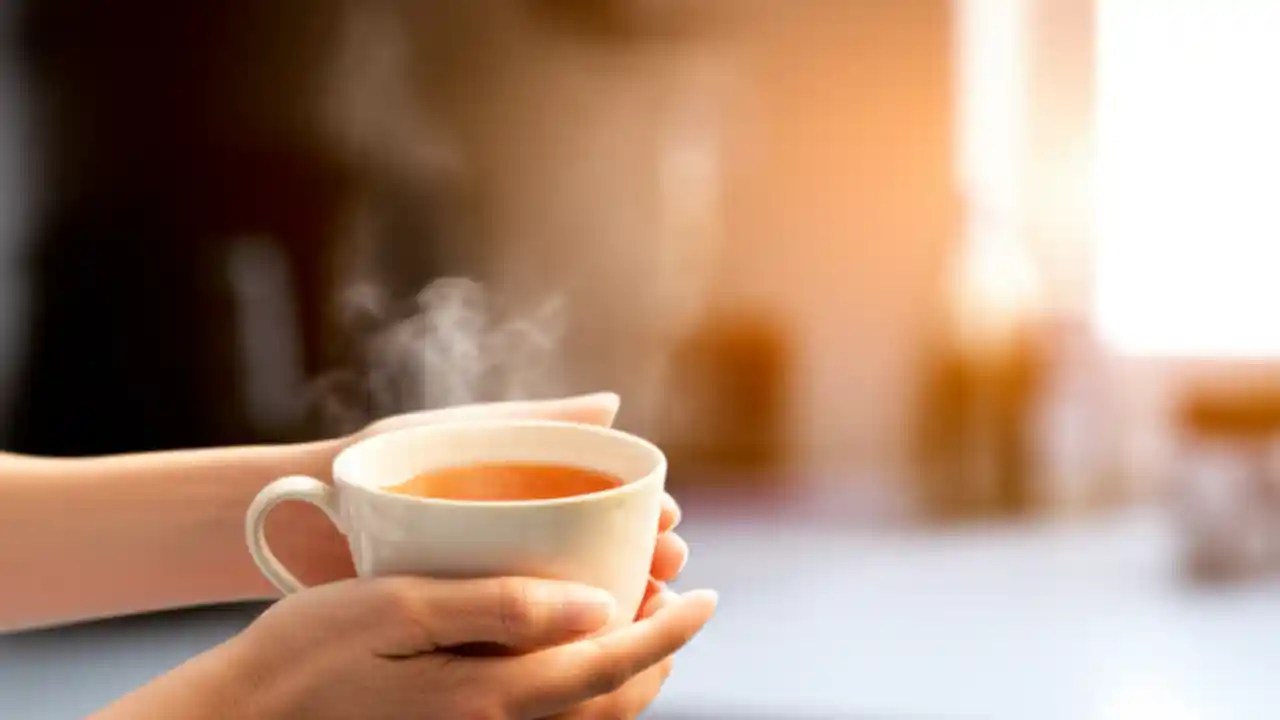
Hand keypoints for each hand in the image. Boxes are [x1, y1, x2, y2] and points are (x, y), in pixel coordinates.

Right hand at [202, 577, 714, 719]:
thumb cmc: (306, 652)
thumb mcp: (400, 605)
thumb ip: (501, 606)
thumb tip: (597, 604)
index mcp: (492, 695)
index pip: (612, 665)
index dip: (670, 632)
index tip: (708, 596)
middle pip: (612, 702)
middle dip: (658, 650)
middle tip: (673, 595)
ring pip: (585, 719)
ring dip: (625, 670)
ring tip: (636, 617)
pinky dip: (582, 688)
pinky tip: (568, 649)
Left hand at [265, 394, 689, 599]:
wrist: (289, 521)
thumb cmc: (370, 464)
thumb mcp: (456, 432)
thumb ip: (532, 420)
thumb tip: (613, 404)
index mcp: (524, 491)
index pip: (604, 504)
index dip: (644, 514)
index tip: (670, 520)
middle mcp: (518, 537)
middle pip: (600, 552)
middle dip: (642, 559)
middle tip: (668, 565)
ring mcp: (494, 582)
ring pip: (571, 598)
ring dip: (613, 603)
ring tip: (640, 602)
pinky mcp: (465, 623)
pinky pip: (523, 635)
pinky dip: (557, 640)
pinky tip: (580, 647)